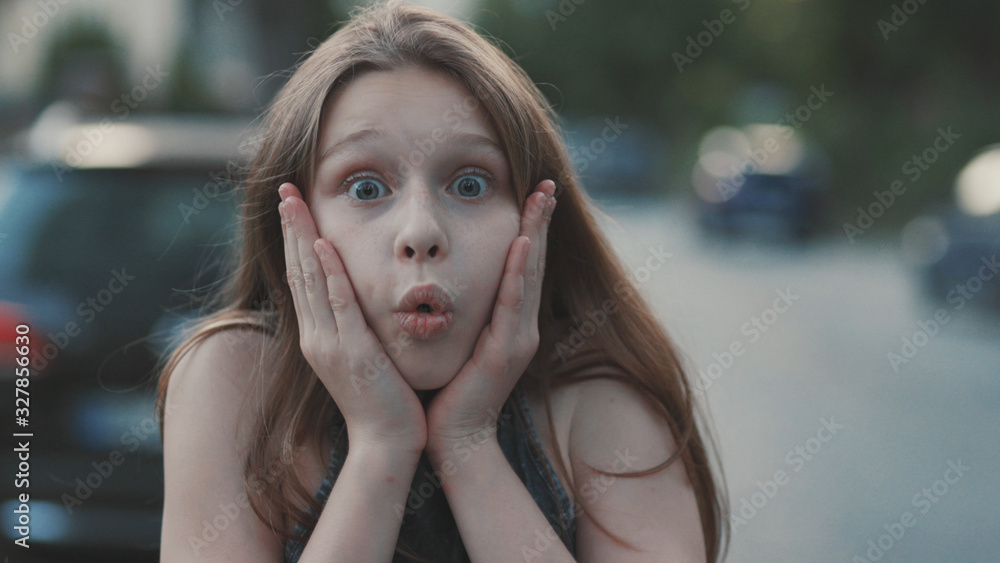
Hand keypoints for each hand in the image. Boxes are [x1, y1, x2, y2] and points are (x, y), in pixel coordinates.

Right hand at [278, 182, 425, 453]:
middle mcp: (316, 336)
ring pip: (310, 281)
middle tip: (284, 190)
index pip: (303, 279)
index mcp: (319, 336)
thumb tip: (359, 300)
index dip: (296, 241)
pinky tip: (323, 244)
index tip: (292, 208)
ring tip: (293, 202)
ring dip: (302, 238)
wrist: (387, 442)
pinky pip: (338, 305)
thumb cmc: (384, 400)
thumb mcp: (364, 356)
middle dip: (291, 229)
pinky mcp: (350, 352)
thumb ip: (357, 327)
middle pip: (298, 272)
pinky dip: (328, 273)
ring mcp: (329, 343)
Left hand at [424, 179, 556, 459]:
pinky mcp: (505, 352)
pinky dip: (518, 272)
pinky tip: (521, 244)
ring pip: (527, 275)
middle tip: (547, 184)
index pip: (522, 266)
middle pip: (533, 263)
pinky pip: (512, 303)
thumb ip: (468, 317)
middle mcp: (521, 326)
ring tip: (540, 199)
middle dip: (540, 221)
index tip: (533, 194)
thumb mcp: (464, 345)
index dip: (530, 229)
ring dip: (535, 234)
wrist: (455, 440)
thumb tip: (452, 287)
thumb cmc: (452, 394)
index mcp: (511, 323)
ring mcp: (517, 338)